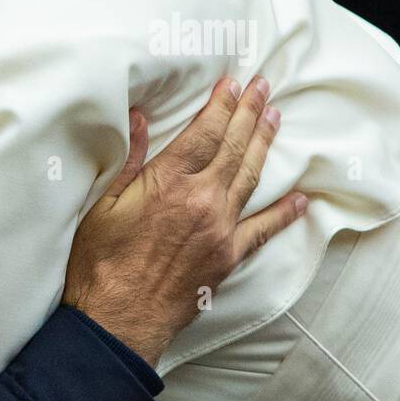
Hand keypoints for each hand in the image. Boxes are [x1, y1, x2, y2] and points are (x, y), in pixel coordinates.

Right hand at [62, 76, 306, 367]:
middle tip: (263, 87)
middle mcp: (202, 199)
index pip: (204, 132)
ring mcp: (221, 228)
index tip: (232, 83)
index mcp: (168, 182)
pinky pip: (264, 228)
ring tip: (274, 118)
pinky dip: (284, 212)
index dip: (221, 104)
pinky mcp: (228, 256)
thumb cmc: (100, 263)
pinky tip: (300, 198)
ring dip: (264, 144)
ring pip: (250, 176)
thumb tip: (139, 119)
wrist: (118, 318)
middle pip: (234, 146)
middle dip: (250, 113)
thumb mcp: (102, 205)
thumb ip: (129, 161)